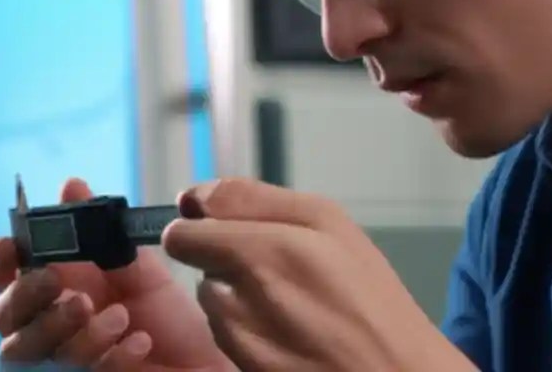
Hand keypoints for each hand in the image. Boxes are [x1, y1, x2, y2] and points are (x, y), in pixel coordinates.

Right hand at [0, 178, 232, 369]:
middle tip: (60, 283)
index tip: (10, 245)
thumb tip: (71, 185)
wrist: (206, 367)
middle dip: (28, 295)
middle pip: (7, 317)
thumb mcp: (140, 274)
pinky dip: (110, 356)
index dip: (0, 261)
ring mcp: (61, 364)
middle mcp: (48, 328)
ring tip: (119, 316)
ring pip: (31, 354)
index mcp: (55, 293)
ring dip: (73, 331)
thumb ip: (103, 236)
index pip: (8, 276)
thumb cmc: (168, 321)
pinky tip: (140, 343)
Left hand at [162, 178, 476, 371]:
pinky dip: (246, 328)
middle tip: (271, 266)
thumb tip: (192, 197)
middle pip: (195, 264)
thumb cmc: (369, 293)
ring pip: (210, 299)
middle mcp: (239, 298)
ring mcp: (236, 340)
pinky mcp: (239, 366)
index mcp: (263, 251)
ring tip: (288, 301)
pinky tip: (286, 330)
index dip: (198, 224)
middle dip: (220, 257)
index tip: (222, 226)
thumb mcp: (330, 221)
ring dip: (234, 294)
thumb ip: (253, 199)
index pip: (182, 233)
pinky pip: (225, 335)